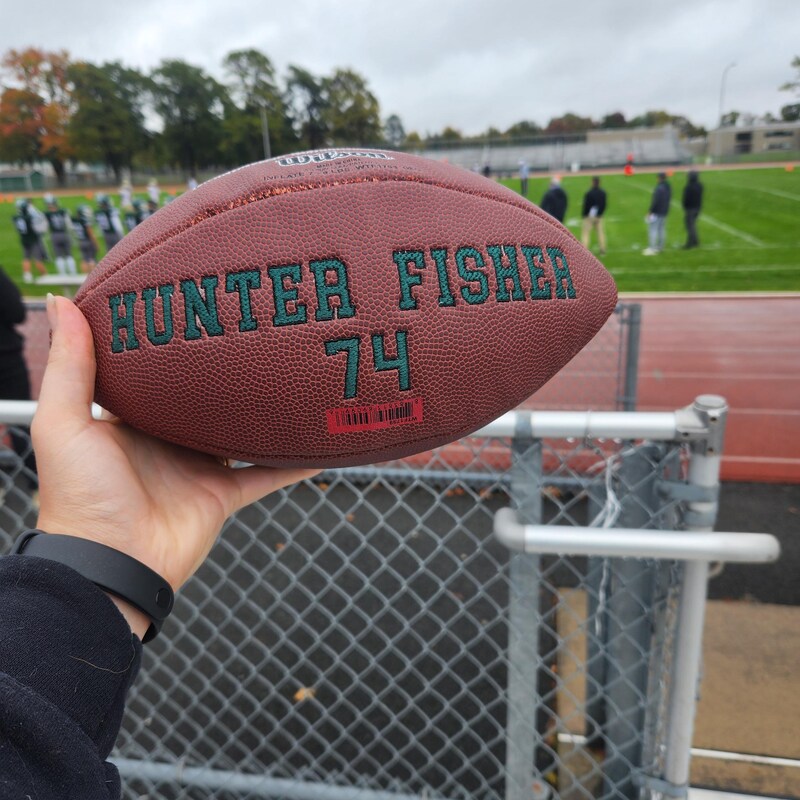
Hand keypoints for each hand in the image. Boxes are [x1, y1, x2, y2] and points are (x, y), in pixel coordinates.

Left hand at [32, 295, 317, 636]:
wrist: (111, 563)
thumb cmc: (80, 497)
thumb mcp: (64, 424)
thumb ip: (69, 367)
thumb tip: (62, 302)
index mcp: (132, 422)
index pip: (159, 377)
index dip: (177, 349)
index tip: (200, 316)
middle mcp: (168, 442)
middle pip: (205, 403)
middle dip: (228, 377)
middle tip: (255, 338)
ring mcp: (199, 469)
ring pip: (240, 434)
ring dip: (264, 414)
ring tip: (291, 379)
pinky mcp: (224, 495)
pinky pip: (267, 474)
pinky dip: (293, 462)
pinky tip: (316, 441)